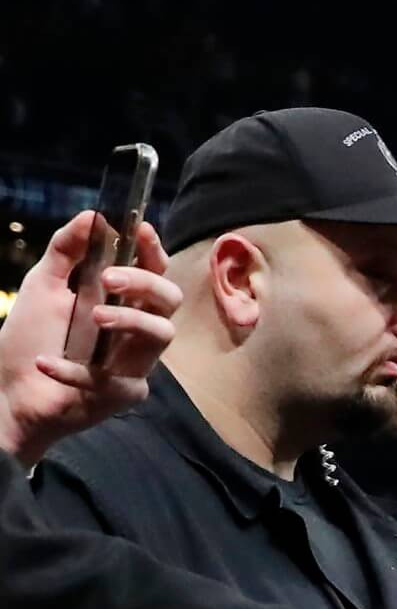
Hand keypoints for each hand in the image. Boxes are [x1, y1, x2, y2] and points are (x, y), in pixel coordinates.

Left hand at [0, 213, 183, 466]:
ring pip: (161, 335)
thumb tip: (93, 216)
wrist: (10, 390)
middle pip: (169, 301)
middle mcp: (135, 329)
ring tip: (94, 316)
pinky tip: (45, 364)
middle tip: (109, 279)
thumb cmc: (30, 337)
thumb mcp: (44, 284)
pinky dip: (73, 370)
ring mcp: (135, 362)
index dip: (153, 252)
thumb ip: (67, 251)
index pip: (153, 272)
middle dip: (145, 284)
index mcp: (122, 301)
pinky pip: (114, 378)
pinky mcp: (124, 393)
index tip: (140, 231)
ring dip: (130, 320)